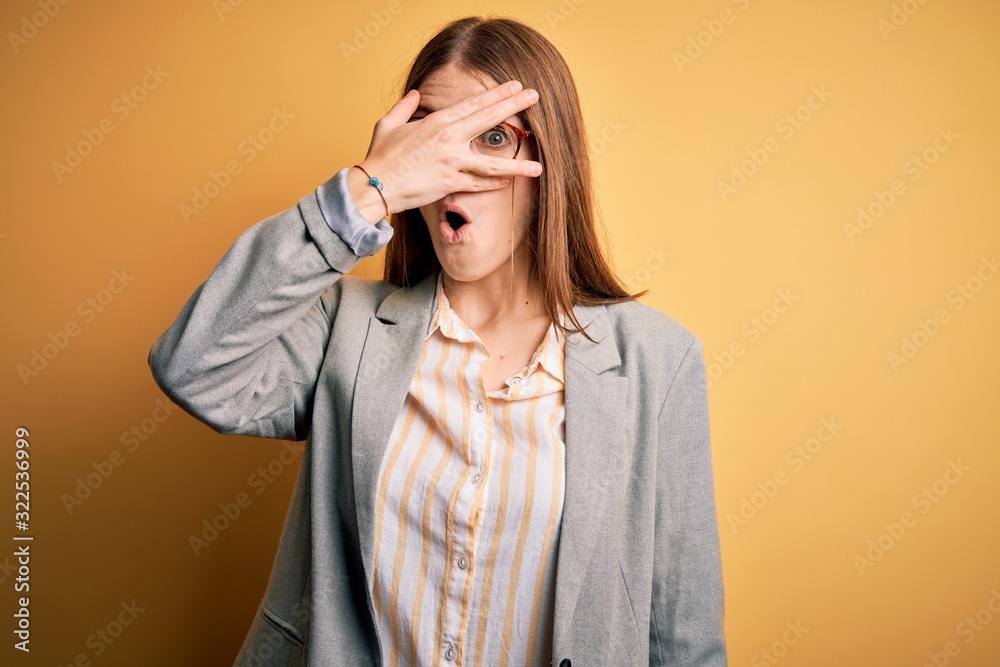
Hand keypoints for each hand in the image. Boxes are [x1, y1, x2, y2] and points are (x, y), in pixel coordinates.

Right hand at [356, 80, 542, 213]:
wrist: (375, 186)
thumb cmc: (380, 155)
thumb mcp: (388, 123)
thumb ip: (405, 107)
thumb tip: (415, 95)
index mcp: (438, 122)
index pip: (474, 104)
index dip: (497, 94)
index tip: (515, 85)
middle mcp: (450, 140)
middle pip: (489, 120)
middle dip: (514, 106)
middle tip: (535, 96)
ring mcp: (453, 163)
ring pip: (493, 163)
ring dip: (518, 166)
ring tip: (539, 167)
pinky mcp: (451, 184)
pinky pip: (479, 184)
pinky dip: (494, 184)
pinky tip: (508, 182)